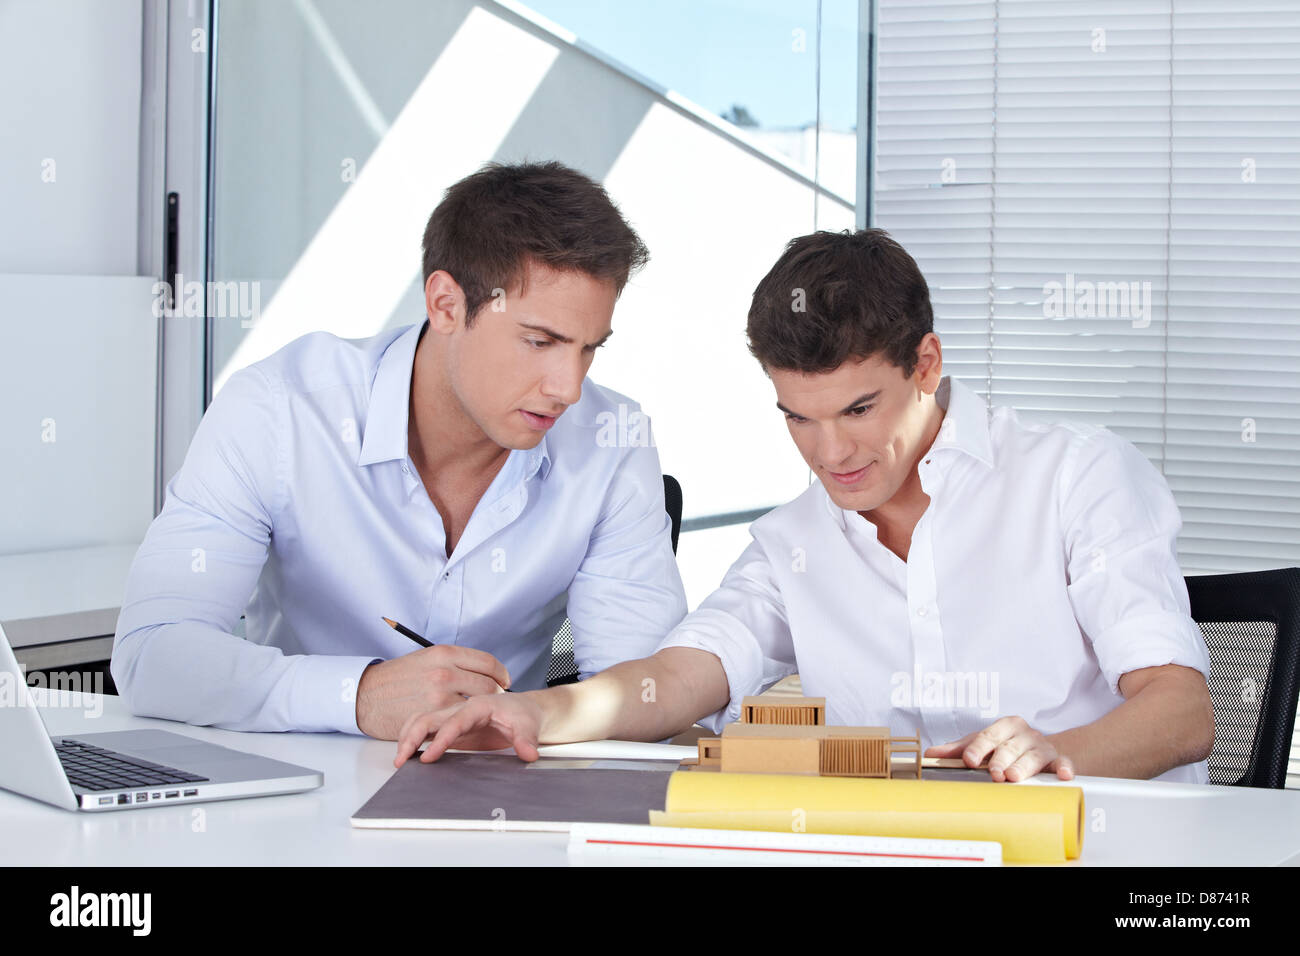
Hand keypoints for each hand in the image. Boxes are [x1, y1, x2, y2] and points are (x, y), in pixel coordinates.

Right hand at [355, 645, 510, 739]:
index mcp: (444, 653)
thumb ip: (452, 664)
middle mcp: (445, 671)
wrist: (365, 695)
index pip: (487, 662)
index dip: (501, 674)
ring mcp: (440, 695)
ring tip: (481, 712)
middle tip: (494, 701)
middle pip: (488, 684)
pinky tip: (464, 723)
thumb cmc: (395, 678)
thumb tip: (478, 672)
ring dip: (483, 708)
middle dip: (495, 694)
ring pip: (478, 703)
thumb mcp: (425, 659)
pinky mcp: (433, 716)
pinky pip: (460, 719)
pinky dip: (466, 722)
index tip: (503, 681)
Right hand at [394, 693, 543, 767]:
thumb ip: (527, 739)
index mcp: (479, 705)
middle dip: (412, 737)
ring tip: (399, 759)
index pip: (455, 721)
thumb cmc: (523, 714)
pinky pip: (427, 730)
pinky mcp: (451, 728)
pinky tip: (406, 754)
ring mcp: (454, 717)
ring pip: (423, 721)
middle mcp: (461, 708)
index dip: (441, 739)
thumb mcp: (529, 725)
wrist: (523, 709)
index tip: (428, 757)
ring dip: (408, 737)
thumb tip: (528, 754)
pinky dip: (413, 739)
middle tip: (401, 760)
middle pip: (430, 718)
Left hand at [926, 716, 1074, 781]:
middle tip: (994, 773)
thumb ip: (958, 749)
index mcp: (1004, 726)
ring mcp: (1042, 746)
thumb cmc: (1005, 747)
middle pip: (1009, 747)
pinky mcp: (1058, 760)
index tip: (968, 759)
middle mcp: (1024, 733)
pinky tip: (1064, 775)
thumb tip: (931, 755)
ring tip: (1013, 777)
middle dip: (1000, 760)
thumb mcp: (981, 745)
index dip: (977, 748)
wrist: (1038, 749)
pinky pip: (1063, 763)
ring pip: (1032, 756)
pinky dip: (1064, 768)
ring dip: (1023, 767)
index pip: (988, 736)